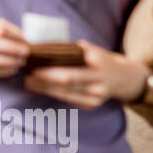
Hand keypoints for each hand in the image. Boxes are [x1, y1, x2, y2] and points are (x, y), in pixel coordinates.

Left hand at [22, 40, 149, 108]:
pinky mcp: (92, 105)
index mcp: (97, 62)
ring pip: (65, 93)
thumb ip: (70, 49)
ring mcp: (96, 96)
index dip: (50, 68)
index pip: (69, 67)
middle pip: (66, 82)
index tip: (34, 64)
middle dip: (44, 79)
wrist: (124, 79)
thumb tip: (43, 47)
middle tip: (27, 75)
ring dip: (44, 88)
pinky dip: (53, 94)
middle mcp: (98, 81)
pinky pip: (69, 100)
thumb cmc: (100, 60)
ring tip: (29, 82)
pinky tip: (40, 89)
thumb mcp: (90, 50)